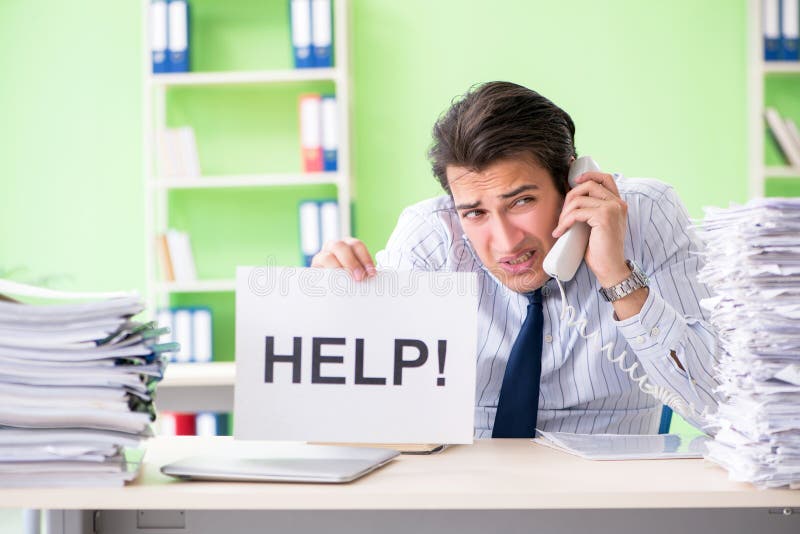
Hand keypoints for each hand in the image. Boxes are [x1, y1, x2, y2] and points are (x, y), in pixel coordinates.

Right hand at [310, 237, 376, 281]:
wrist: (330, 289)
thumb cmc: (348, 278)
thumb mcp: (357, 273)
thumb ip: (362, 272)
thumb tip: (370, 278)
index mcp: (348, 245)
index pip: (357, 245)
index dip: (365, 258)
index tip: (371, 273)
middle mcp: (334, 247)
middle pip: (341, 247)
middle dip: (351, 262)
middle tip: (359, 277)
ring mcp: (322, 256)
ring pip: (328, 257)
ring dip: (338, 268)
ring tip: (345, 281)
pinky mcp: (314, 267)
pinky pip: (318, 269)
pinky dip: (326, 275)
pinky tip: (332, 283)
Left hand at [551, 172, 629, 286]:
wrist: (610, 267)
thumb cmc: (602, 250)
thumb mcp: (597, 225)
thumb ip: (591, 211)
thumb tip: (570, 201)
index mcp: (618, 203)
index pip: (606, 178)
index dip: (589, 175)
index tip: (574, 181)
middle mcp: (617, 203)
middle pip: (588, 185)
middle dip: (570, 197)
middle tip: (562, 215)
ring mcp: (612, 209)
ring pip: (579, 199)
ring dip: (564, 213)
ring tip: (561, 226)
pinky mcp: (603, 217)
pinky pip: (576, 213)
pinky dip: (564, 222)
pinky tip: (560, 232)